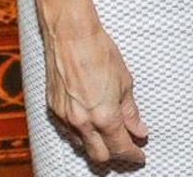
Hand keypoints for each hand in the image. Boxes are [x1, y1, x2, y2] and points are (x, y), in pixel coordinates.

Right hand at [44, 23, 148, 165]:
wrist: (71, 35)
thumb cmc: (99, 51)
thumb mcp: (124, 81)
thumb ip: (130, 111)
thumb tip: (139, 130)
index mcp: (104, 116)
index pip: (120, 147)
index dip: (132, 155)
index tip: (139, 155)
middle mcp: (83, 122)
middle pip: (99, 156)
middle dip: (115, 156)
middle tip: (126, 149)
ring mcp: (65, 118)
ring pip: (81, 147)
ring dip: (96, 146)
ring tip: (108, 137)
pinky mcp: (53, 110)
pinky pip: (67, 133)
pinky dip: (80, 135)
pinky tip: (89, 126)